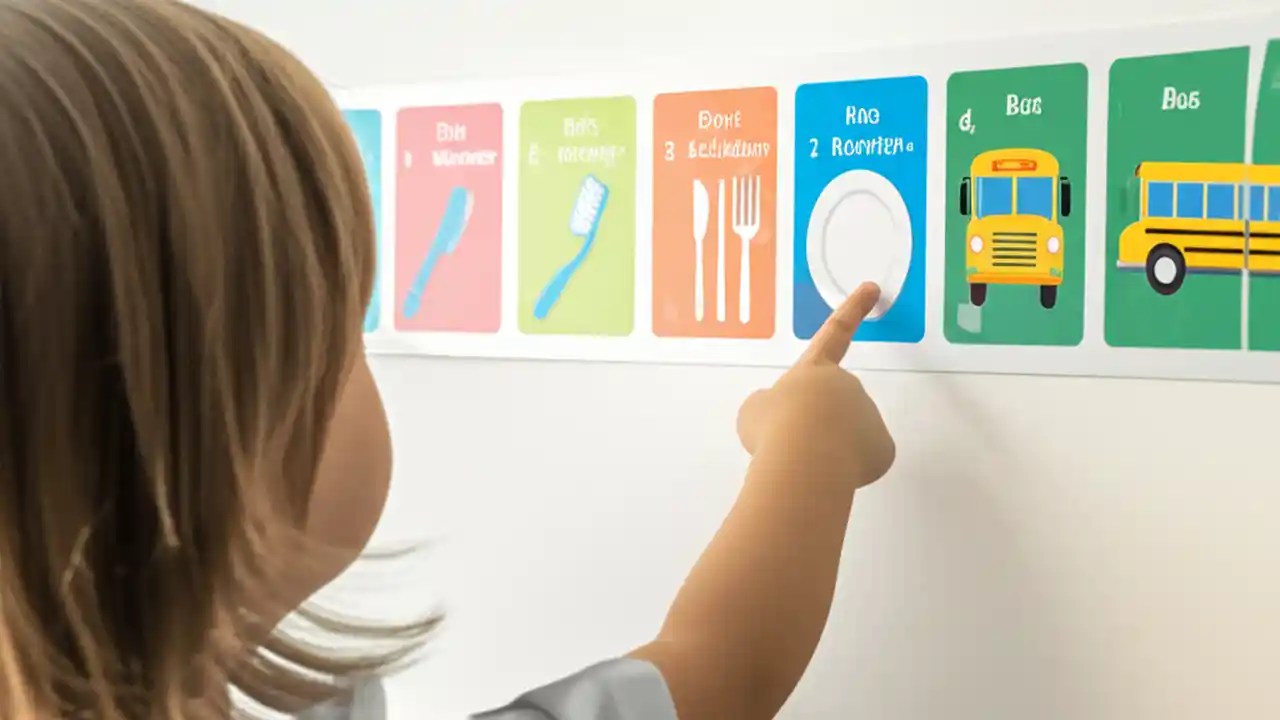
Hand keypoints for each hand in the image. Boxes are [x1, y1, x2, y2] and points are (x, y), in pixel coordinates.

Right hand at [736, 282, 894, 486]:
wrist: (804, 459)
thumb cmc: (774, 427)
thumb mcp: (755, 410)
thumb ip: (773, 408)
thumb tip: (788, 424)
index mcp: (814, 370)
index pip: (834, 333)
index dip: (852, 309)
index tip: (872, 287)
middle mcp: (847, 386)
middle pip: (831, 408)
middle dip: (815, 428)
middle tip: (792, 445)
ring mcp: (869, 416)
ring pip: (845, 439)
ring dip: (826, 452)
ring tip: (806, 463)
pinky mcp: (882, 448)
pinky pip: (861, 461)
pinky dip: (845, 472)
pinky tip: (828, 476)